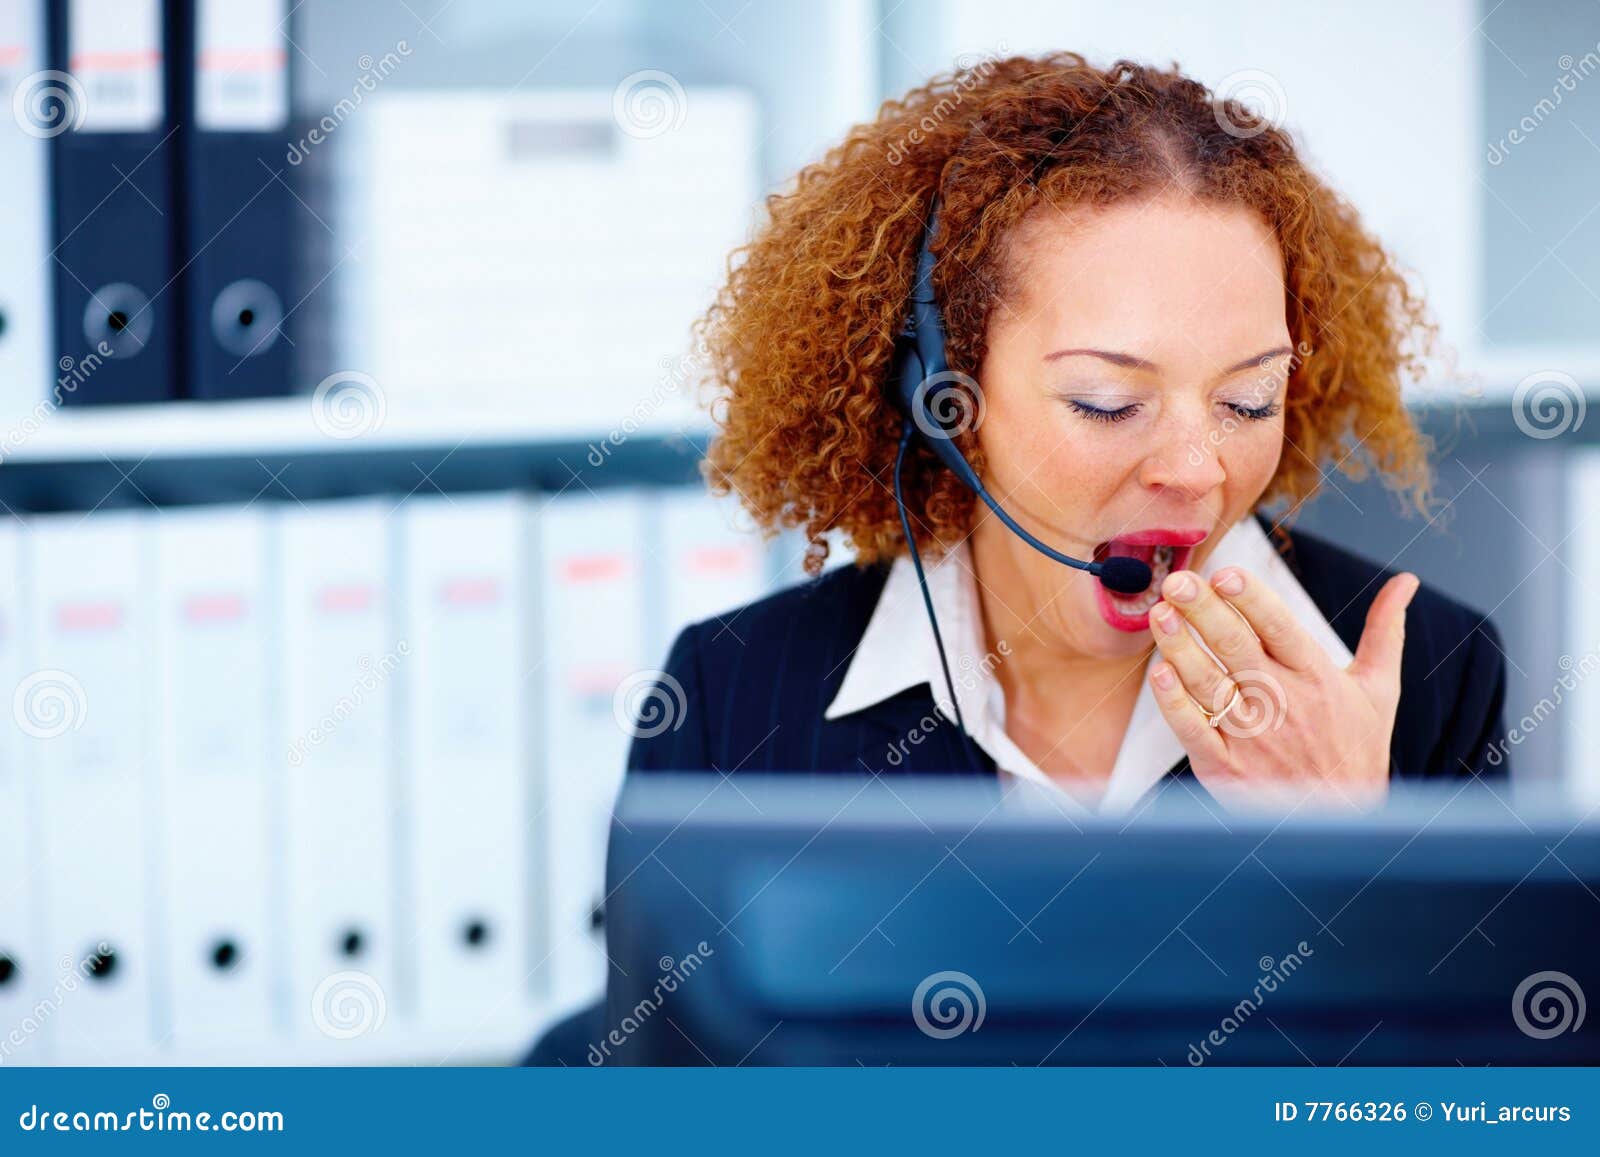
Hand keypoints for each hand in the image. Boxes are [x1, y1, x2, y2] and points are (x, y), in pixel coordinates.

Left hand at [1145, 565, 1419, 812]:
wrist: (1340, 825)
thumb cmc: (1356, 751)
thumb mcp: (1378, 690)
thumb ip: (1384, 632)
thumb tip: (1406, 582)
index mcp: (1318, 677)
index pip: (1279, 628)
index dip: (1251, 599)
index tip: (1224, 574)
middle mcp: (1283, 703)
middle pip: (1237, 647)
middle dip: (1204, 611)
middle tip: (1177, 582)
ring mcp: (1251, 735)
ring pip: (1209, 683)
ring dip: (1181, 647)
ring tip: (1161, 614)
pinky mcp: (1225, 766)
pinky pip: (1194, 729)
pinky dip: (1175, 702)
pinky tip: (1159, 673)